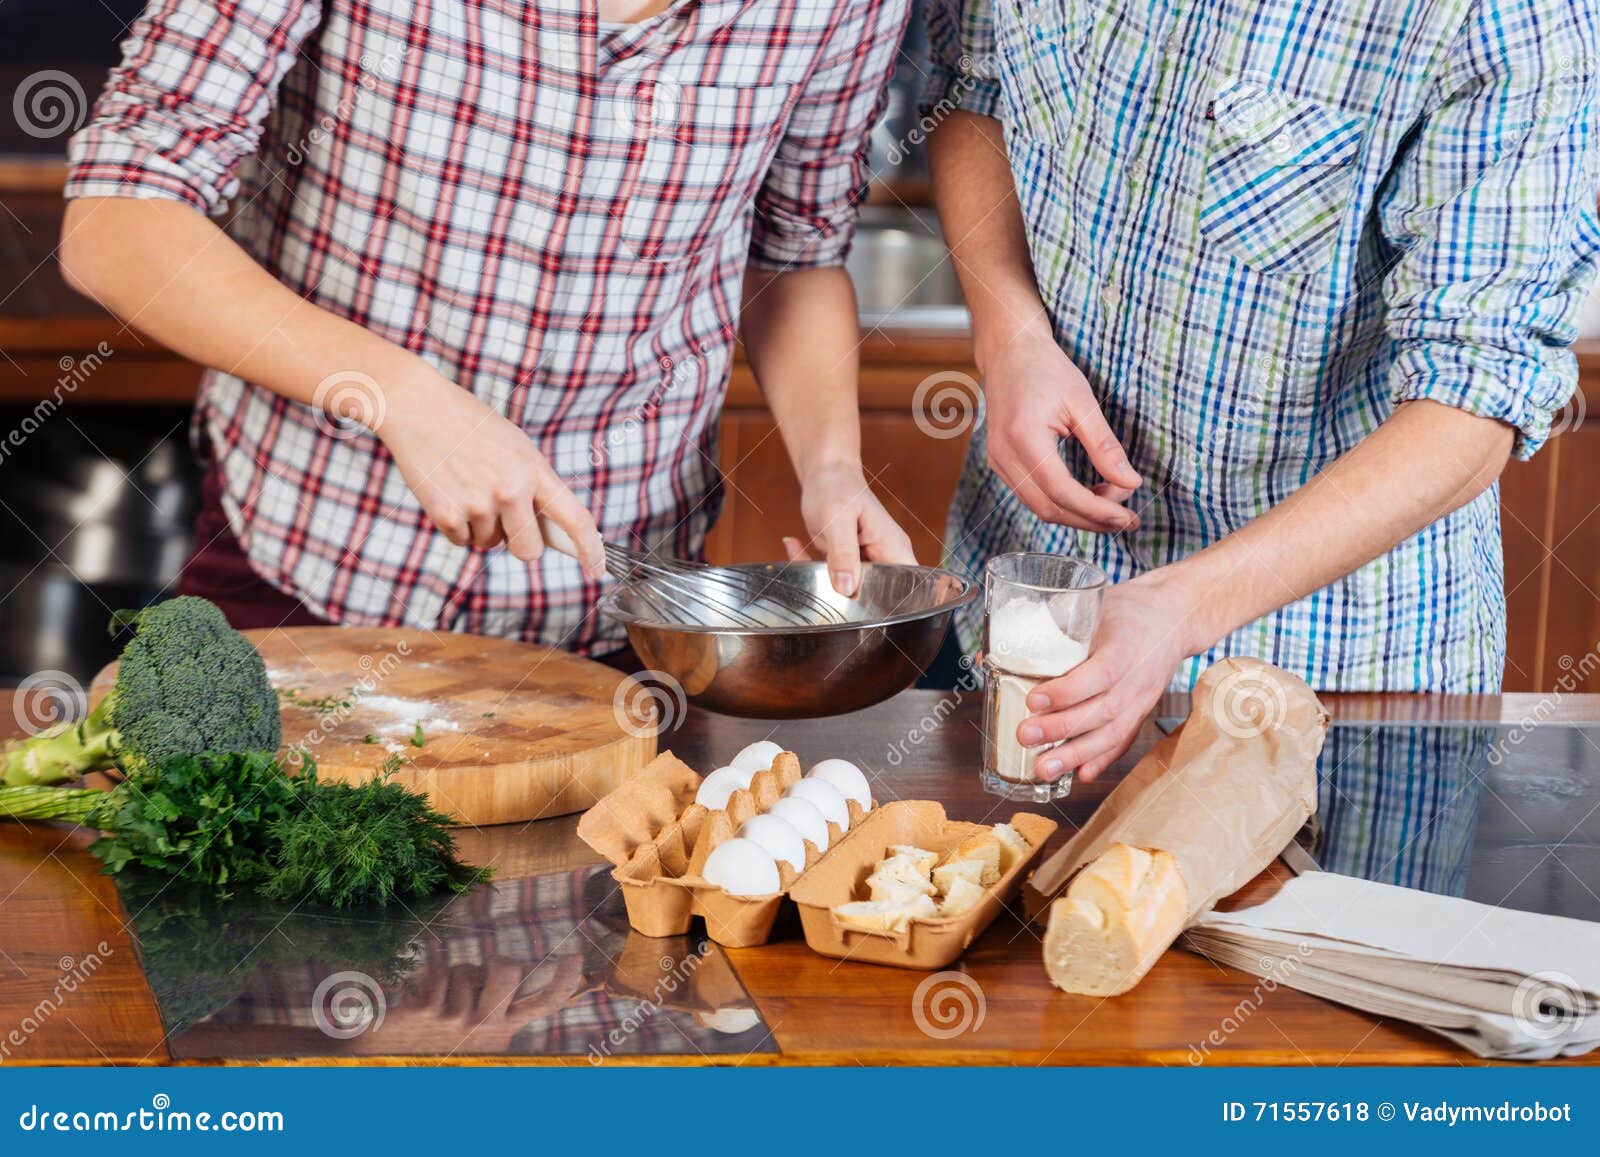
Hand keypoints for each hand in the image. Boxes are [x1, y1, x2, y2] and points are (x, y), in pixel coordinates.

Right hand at [372, 370, 603, 575]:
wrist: (420, 407)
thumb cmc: (474, 427)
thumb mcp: (518, 449)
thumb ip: (536, 486)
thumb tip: (552, 531)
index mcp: (535, 470)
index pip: (575, 519)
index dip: (590, 551)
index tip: (596, 571)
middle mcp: (510, 490)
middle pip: (529, 551)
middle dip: (521, 543)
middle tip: (506, 518)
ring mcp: (478, 504)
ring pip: (491, 543)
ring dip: (482, 526)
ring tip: (468, 486)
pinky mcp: (446, 514)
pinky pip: (462, 540)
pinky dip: (457, 525)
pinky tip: (449, 492)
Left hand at [783, 462, 916, 594]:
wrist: (825, 472)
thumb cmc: (837, 488)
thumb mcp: (838, 520)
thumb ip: (844, 554)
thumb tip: (847, 588)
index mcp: (894, 550)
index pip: (905, 588)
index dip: (886, 603)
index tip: (856, 602)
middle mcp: (884, 559)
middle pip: (876, 596)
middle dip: (845, 595)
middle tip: (820, 575)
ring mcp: (865, 562)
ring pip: (848, 589)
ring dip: (821, 579)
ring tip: (803, 554)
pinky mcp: (847, 563)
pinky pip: (831, 576)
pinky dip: (809, 566)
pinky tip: (795, 544)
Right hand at [980, 334, 1142, 530]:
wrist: (1009, 353)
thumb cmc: (1045, 369)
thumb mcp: (1083, 402)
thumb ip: (1105, 446)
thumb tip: (1130, 483)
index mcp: (1023, 435)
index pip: (1061, 490)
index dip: (1095, 509)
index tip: (1126, 515)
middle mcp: (1003, 454)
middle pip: (1048, 508)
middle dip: (1090, 520)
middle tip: (1126, 519)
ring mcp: (998, 462)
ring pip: (1039, 507)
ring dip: (1078, 514)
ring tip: (1113, 508)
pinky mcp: (1001, 464)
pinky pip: (1032, 496)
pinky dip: (1063, 503)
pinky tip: (1089, 496)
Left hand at [1018, 572, 1199, 782]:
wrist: (1174, 618)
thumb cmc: (1128, 609)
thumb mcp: (1094, 605)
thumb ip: (1052, 626)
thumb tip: (993, 652)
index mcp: (1125, 646)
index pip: (1098, 675)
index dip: (1066, 692)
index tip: (1033, 700)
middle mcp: (1137, 678)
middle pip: (1101, 711)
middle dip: (1060, 728)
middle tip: (1024, 736)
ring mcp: (1142, 700)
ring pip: (1111, 734)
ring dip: (1075, 755)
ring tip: (1043, 768)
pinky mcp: (1142, 713)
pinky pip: (1123, 740)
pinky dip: (1102, 760)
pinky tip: (1081, 774)